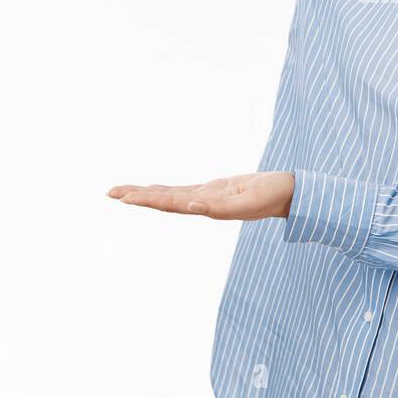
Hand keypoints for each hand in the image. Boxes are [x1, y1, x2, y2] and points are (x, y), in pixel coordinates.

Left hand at [106, 171, 294, 219]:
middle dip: (136, 196)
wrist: (289, 194)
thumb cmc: (272, 197)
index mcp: (206, 206)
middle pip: (164, 200)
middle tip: (108, 192)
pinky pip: (183, 191)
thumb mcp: (245, 202)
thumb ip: (219, 207)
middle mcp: (202, 203)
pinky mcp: (214, 191)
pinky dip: (164, 190)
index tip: (123, 198)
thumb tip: (190, 206)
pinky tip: (154, 191)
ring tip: (121, 192)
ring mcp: (207, 198)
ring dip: (146, 194)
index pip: (169, 203)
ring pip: (170, 195)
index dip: (146, 200)